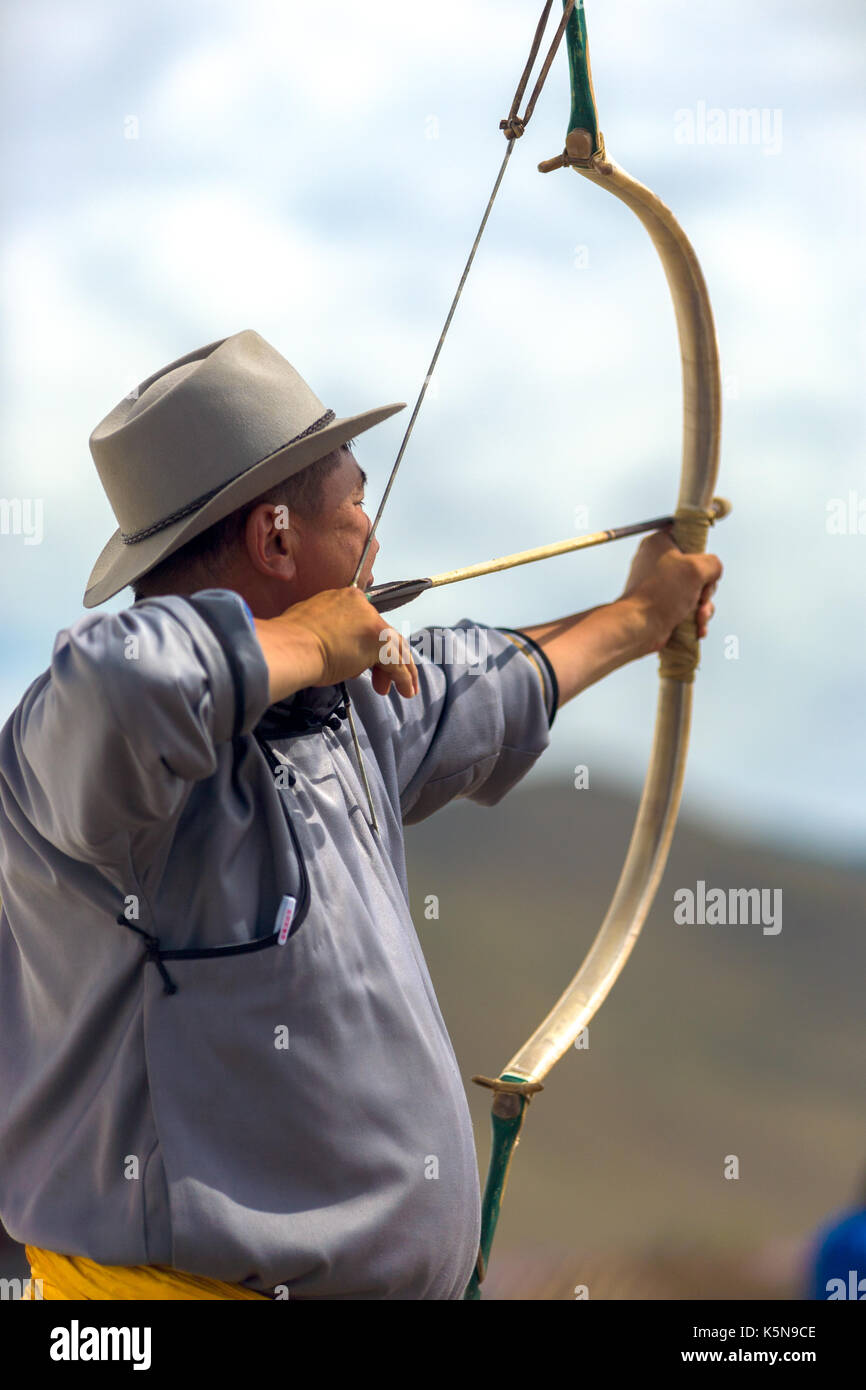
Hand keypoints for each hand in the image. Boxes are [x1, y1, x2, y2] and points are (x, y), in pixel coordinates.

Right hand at [254, 587, 418, 702]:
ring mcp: (372, 622)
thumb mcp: (312, 625)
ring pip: (395, 647)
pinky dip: (403, 678)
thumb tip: (336, 645)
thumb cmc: (291, 642)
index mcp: (345, 599)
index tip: (367, 662)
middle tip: (382, 680)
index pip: (367, 622)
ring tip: (403, 688)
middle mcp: (362, 606)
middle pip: (384, 634)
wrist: (291, 647)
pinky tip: (405, 690)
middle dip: (386, 659)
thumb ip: (330, 630)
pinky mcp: (379, 641)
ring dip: (401, 670)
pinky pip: (397, 663)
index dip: (370, 645)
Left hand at [621, 530, 722, 653]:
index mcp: (658, 544)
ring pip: (695, 590)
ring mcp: (660, 585)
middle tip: (701, 596)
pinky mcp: (663, 605)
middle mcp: (657, 562)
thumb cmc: (663, 593)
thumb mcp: (696, 569)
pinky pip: (687, 607)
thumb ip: (713, 563)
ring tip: (698, 617)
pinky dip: (695, 618)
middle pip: (697, 567)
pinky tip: (697, 628)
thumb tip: (713, 574)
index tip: (703, 564)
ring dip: (704, 606)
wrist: (637, 627)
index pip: (687, 535)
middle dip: (706, 587)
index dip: (701, 549)